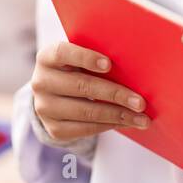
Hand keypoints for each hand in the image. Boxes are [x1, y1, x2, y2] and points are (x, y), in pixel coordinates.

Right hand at [31, 42, 149, 142]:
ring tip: (141, 118)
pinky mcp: (53, 129)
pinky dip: (108, 126)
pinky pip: (85, 129)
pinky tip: (125, 123)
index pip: (63, 53)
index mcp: (47, 57)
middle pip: (81, 86)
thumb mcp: (79, 58)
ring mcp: (44, 107)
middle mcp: (41, 82)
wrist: (55, 96)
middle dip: (115, 94)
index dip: (85, 58)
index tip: (109, 64)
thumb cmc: (77, 70)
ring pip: (86, 111)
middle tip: (140, 102)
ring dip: (118, 115)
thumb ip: (97, 58)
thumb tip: (134, 68)